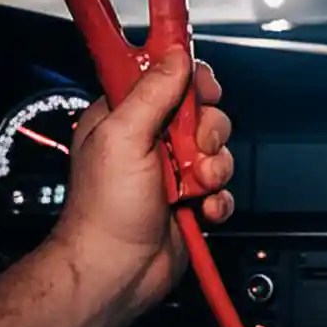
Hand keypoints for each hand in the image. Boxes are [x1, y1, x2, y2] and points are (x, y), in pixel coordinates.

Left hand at [49, 46, 234, 312]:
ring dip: (213, 168)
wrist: (116, 270)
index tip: (201, 86)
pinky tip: (200, 207)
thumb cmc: (103, 210)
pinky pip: (223, 186)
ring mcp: (174, 170)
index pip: (166, 75)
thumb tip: (175, 56)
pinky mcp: (192, 199)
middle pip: (203, 111)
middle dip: (207, 130)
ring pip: (218, 149)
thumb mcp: (122, 137)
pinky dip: (217, 198)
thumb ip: (151, 92)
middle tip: (192, 147)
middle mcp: (151, 138)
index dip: (188, 77)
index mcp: (126, 115)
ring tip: (192, 186)